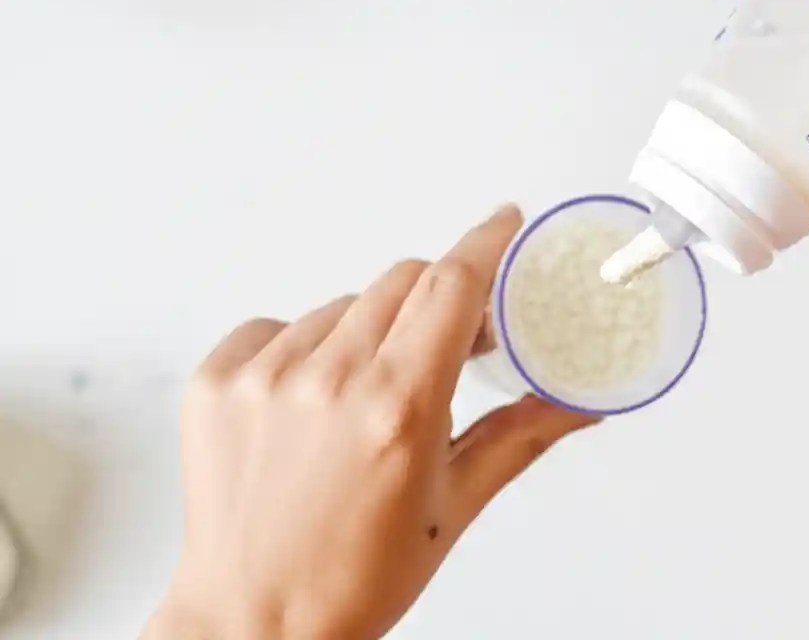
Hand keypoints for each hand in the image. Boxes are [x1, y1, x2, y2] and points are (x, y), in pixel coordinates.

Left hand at [145, 205, 595, 638]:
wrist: (252, 621)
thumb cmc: (352, 579)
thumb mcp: (453, 507)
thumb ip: (520, 437)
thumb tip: (579, 402)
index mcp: (398, 410)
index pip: (453, 286)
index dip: (485, 243)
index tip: (504, 222)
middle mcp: (327, 381)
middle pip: (402, 283)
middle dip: (436, 301)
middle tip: (448, 345)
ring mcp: (264, 378)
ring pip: (341, 306)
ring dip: (368, 333)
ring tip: (363, 402)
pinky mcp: (215, 381)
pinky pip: (275, 325)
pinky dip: (303, 348)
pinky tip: (310, 402)